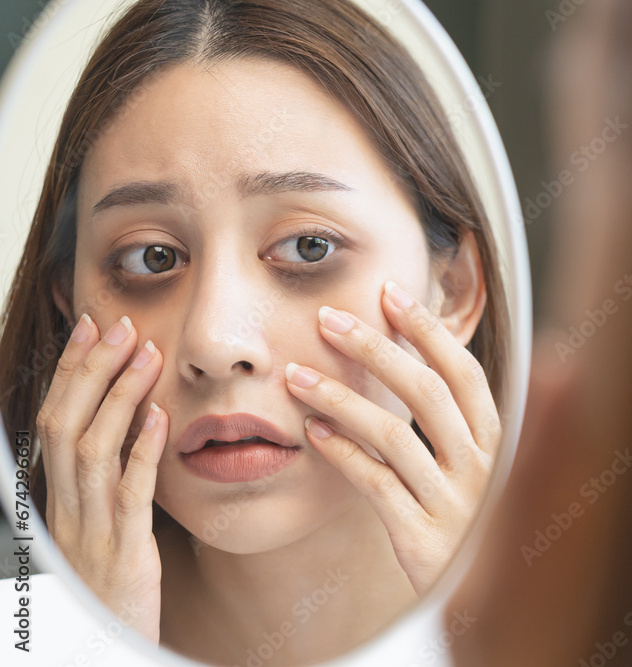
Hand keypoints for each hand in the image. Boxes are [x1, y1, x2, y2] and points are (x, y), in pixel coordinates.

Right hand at [35, 314, 166, 642]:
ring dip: (119, 396)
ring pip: (92, 449)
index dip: (72, 370)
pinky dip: (142, 452)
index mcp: (58, 499)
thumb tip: (132, 426)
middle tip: (118, 324)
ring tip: (145, 354)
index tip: (92, 326)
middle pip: (66, 423)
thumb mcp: (98, 530)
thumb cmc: (108, 589)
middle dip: (90, 369)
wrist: (99, 650)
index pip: (56, 420)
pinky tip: (161, 420)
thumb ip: (108, 482)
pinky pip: (129, 494)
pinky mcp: (123, 552)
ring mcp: (90, 529)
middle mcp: (65, 509)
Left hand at [284, 281, 500, 593]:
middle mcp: (482, 466)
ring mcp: (454, 503)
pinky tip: (312, 434)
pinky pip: (376, 485)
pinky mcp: (423, 537)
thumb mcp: (472, 467)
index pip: (463, 370)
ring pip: (395, 435)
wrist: (479, 598)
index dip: (427, 328)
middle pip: (427, 391)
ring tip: (296, 377)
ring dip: (341, 398)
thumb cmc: (465, 520)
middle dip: (375, 348)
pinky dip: (342, 454)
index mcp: (496, 440)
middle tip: (328, 319)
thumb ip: (452, 420)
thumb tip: (413, 352)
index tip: (389, 292)